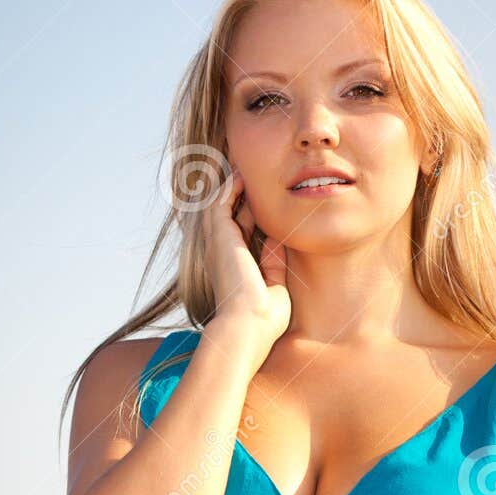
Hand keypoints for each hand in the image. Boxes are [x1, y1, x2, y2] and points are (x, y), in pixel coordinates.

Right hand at [208, 167, 291, 345]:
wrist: (248, 327)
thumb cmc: (263, 319)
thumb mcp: (275, 285)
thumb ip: (274, 261)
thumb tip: (278, 238)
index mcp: (234, 266)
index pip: (239, 232)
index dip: (248, 213)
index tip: (261, 198)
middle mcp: (222, 254)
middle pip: (225, 215)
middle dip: (235, 194)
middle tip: (247, 173)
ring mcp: (218, 246)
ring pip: (219, 206)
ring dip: (229, 186)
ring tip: (241, 167)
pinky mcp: (220, 239)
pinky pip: (220, 205)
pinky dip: (228, 189)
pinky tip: (240, 176)